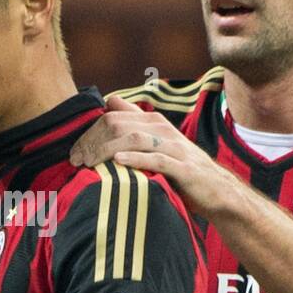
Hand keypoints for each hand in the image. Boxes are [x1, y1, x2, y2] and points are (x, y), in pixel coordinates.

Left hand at [70, 95, 234, 219]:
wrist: (217, 192)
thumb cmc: (180, 169)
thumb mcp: (155, 142)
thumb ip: (134, 122)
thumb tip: (109, 100)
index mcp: (154, 122)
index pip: (112, 117)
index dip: (89, 133)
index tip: (75, 152)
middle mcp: (163, 130)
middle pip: (119, 125)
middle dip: (93, 142)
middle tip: (76, 161)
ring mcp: (175, 148)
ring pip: (135, 139)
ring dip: (107, 150)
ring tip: (89, 162)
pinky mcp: (184, 168)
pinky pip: (158, 160)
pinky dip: (137, 159)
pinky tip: (119, 162)